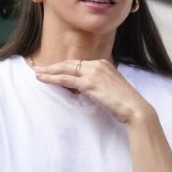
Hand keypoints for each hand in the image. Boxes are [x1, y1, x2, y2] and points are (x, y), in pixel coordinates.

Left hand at [31, 58, 153, 125]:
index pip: (78, 64)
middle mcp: (97, 64)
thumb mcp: (110, 88)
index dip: (64, 67)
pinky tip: (43, 80)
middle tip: (39, 69)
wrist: (134, 107)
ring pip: (65, 70)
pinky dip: (52, 79)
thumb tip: (85, 88)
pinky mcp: (89, 83)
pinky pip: (66, 79)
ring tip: (37, 74)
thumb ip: (98, 84)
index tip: (53, 69)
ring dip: (49, 72)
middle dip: (53, 66)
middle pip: (70, 63)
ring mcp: (93, 72)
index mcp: (103, 64)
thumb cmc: (124, 102)